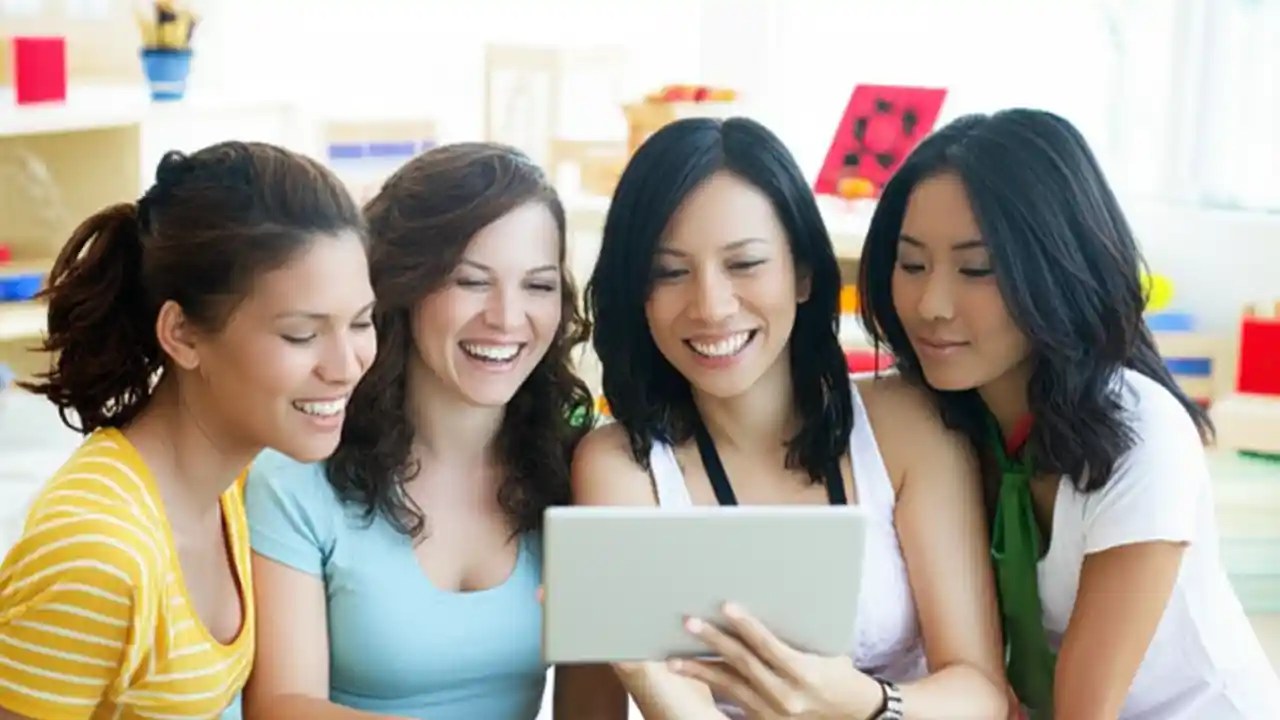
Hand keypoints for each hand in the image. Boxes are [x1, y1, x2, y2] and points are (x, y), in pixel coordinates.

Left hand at [668, 603, 883, 718]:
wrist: (856, 715)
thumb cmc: (841, 674)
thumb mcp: (826, 651)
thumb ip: (794, 637)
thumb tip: (761, 607)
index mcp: (806, 673)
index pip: (770, 647)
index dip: (748, 627)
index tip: (726, 607)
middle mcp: (787, 696)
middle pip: (743, 665)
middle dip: (714, 642)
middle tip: (689, 623)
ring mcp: (773, 714)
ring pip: (730, 687)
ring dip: (700, 671)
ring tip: (674, 660)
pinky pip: (733, 701)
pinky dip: (712, 686)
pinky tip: (693, 675)